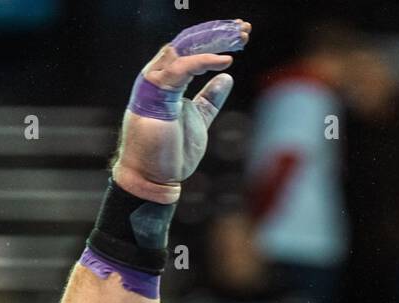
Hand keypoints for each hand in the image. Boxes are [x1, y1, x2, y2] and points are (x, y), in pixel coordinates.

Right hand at [113, 18, 250, 202]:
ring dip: (213, 41)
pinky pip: (181, 70)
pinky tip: (225, 63)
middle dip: (218, 33)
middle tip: (245, 28)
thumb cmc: (171, 153)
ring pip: (185, 50)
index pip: (192, 49)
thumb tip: (226, 78)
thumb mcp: (199, 120)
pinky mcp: (155, 96)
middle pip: (189, 44)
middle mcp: (159, 76)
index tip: (241, 36)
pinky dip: (203, 63)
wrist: (153, 178)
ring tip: (239, 38)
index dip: (216, 39)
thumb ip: (209, 100)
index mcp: (168, 80)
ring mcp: (155, 84)